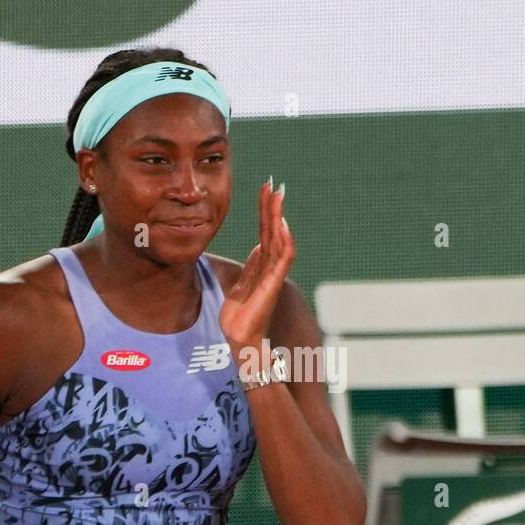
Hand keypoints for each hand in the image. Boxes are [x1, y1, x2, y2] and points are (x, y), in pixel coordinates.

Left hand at [219, 177, 295, 353]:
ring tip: (278, 196)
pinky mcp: (272, 286)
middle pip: (272, 231)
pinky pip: (282, 260)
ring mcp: (272, 276)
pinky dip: (284, 242)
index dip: (265, 211)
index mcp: (261, 265)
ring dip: (278, 217)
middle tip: (273, 184)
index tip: (265, 190)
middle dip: (272, 207)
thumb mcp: (241, 284)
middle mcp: (269, 268)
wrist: (240, 340)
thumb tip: (258, 246)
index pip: (264, 232)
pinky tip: (282, 225)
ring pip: (278, 240)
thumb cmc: (240, 317)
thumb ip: (252, 266)